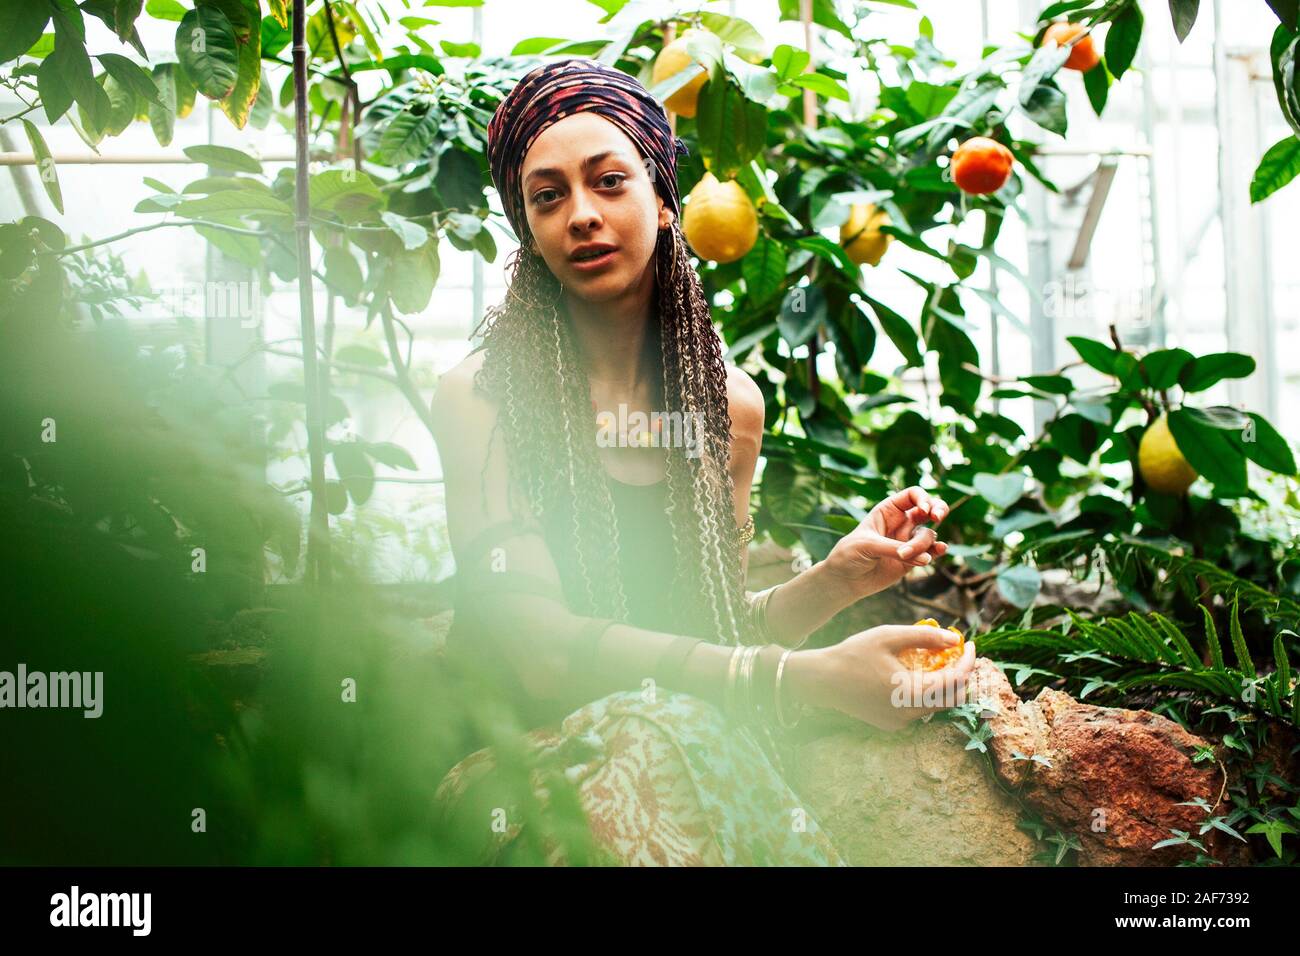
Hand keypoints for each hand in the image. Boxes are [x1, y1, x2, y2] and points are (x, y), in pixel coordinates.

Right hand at [796, 624, 975, 731]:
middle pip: (953, 698)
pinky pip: (920, 711)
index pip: (956, 680)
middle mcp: (910, 713)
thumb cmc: (854, 654)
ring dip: (944, 686)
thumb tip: (954, 640)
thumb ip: (924, 637)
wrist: (822, 680)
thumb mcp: (888, 636)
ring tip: (938, 663)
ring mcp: (901, 722)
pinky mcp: (892, 725)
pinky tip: (917, 678)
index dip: (968, 662)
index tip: (969, 645)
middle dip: (961, 676)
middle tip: (958, 655)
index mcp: (912, 692)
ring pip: (937, 706)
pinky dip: (926, 695)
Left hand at [823, 486, 949, 599]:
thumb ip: (894, 549)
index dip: (922, 498)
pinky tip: (940, 550)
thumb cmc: (849, 555)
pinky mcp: (912, 560)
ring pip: (928, 535)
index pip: (912, 495)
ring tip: (905, 557)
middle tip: (937, 516)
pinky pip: (931, 552)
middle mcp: (901, 523)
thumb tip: (925, 558)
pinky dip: (937, 551)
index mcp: (887, 510)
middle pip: (929, 508)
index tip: (924, 510)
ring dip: (922, 544)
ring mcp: (908, 541)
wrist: (845, 580)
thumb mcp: (867, 546)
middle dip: (938, 508)